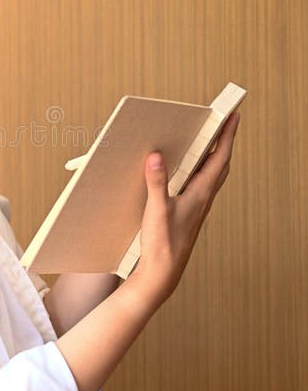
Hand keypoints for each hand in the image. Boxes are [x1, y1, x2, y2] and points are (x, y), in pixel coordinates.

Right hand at [134, 111, 239, 306]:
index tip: (234, 116)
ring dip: (213, 156)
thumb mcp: (156, 210)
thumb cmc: (162, 244)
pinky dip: (200, 171)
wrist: (162, 273)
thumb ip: (156, 182)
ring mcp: (198, 206)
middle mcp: (203, 199)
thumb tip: (156, 155)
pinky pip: (201, 185)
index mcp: (200, 194)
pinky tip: (188, 171)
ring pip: (212, 175)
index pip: (219, 158)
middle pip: (220, 164)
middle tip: (224, 123)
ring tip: (209, 140)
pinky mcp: (189, 213)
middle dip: (223, 142)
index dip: (227, 136)